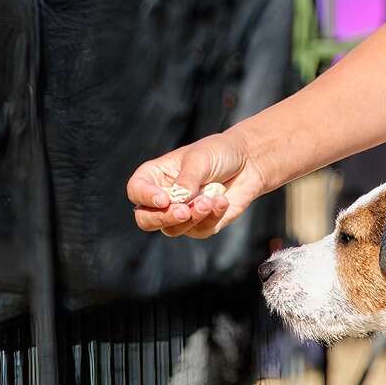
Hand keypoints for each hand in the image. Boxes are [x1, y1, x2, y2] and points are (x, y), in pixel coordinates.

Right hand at [128, 131, 267, 237]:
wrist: (249, 163)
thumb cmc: (218, 153)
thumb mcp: (200, 159)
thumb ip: (187, 180)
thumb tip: (179, 200)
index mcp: (155, 175)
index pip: (136, 190)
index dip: (145, 197)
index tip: (163, 199)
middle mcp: (163, 197)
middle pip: (146, 219)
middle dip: (163, 219)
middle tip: (184, 211)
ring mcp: (181, 213)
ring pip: (172, 229)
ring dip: (192, 218)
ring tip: (210, 200)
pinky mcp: (201, 224)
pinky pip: (200, 230)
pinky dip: (211, 218)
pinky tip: (223, 201)